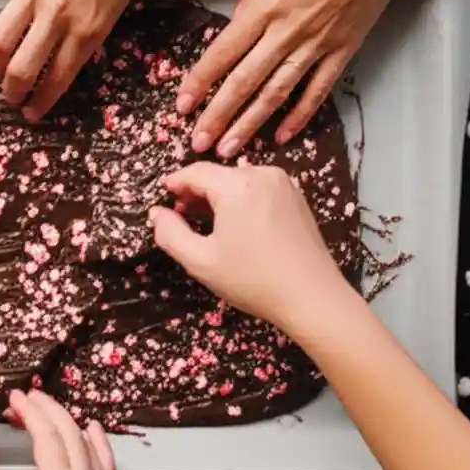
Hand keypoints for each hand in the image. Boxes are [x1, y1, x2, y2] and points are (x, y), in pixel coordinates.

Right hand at [0, 0, 167, 120]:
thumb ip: (92, 28)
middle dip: (10, 91)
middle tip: (8, 94)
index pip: (56, 80)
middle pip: (20, 69)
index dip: (39, 103)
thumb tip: (69, 47)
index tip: (31, 112)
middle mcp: (56, 15)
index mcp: (87, 30)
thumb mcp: (120, 2)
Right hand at [0, 390, 115, 469]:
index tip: (16, 399)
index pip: (45, 435)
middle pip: (66, 429)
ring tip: (48, 408)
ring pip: (85, 438)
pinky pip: (107, 457)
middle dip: (46, 407)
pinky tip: (92, 427)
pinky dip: (98, 438)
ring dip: (66, 419)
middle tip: (28, 397)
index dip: (30, 412)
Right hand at [150, 162, 359, 341]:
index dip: (174, 184)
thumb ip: (171, 233)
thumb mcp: (201, 261)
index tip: (162, 199)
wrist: (312, 297)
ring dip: (219, 198)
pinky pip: (258, 190)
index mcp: (238, 185)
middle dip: (196, 193)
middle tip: (181, 218)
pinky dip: (241, 201)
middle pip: (218, 175)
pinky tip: (236, 227)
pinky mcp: (296, 198)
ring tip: (207, 225)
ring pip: (238, 182)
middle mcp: (263, 174)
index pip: (195, 172)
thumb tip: (157, 214)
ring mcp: (283, 185)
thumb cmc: (253, 280)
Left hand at [177, 0, 447, 156]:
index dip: (201, 81)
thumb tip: (241, 16)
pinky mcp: (343, 51)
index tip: (183, 104)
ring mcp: (317, 45)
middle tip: (198, 142)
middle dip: (218, 116)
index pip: (223, 52)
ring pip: (276, 93)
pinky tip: (282, 134)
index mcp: (266, 5)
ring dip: (250, 124)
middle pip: (244, 82)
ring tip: (230, 149)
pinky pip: (317, 91)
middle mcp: (288, 31)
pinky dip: (299, 115)